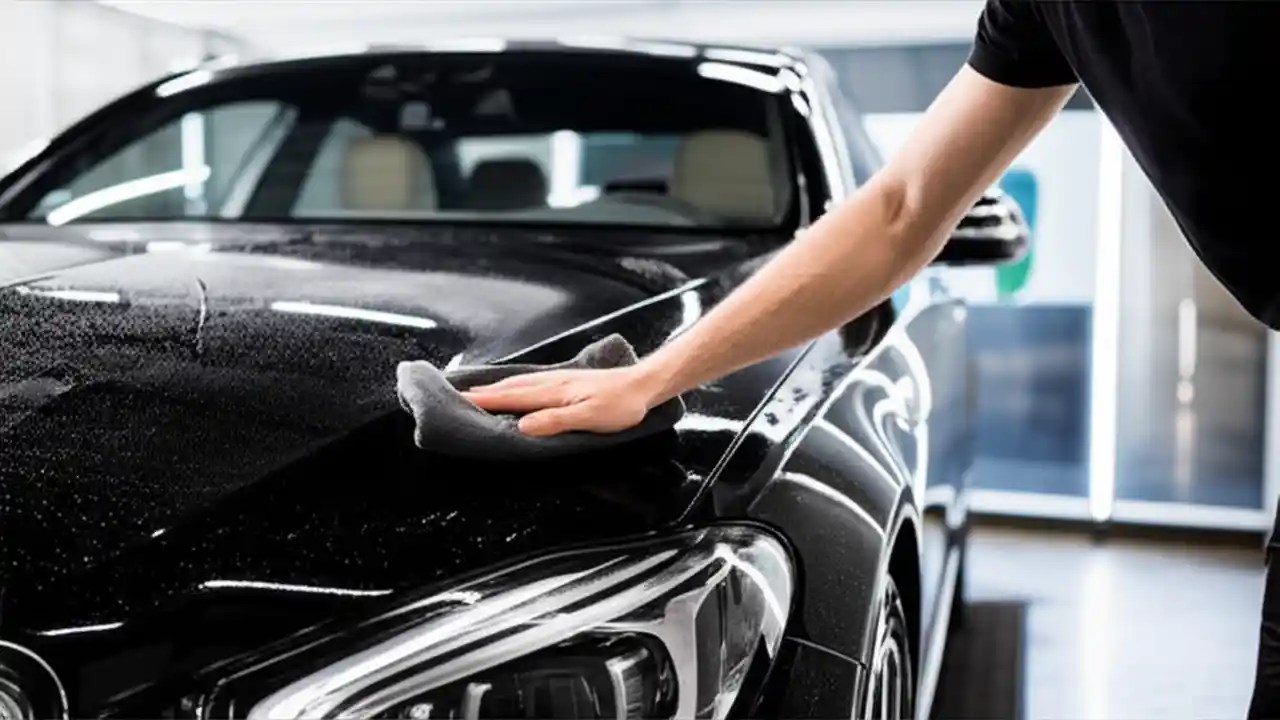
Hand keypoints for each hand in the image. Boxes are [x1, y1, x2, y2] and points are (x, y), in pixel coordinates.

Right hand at [461, 366, 661, 436]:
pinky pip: (533, 381)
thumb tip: (522, 426)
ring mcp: (561, 380)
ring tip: (480, 390)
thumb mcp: (589, 418)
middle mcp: (553, 382)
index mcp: (554, 392)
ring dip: (499, 386)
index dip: (487, 400)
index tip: (461, 399)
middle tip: (460, 393)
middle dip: (485, 391)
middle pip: (512, 386)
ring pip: (522, 382)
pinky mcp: (569, 381)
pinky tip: (518, 387)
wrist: (645, 384)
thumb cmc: (621, 404)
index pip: (513, 396)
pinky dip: (516, 384)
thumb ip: (555, 421)